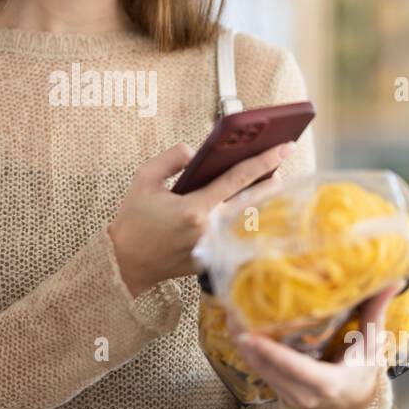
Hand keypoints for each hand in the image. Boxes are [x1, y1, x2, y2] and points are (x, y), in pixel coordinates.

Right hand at [106, 140, 295, 297]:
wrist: (125, 263)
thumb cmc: (133, 219)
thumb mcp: (145, 179)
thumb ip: (171, 158)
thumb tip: (195, 153)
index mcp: (195, 209)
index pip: (238, 179)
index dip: (264, 161)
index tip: (283, 146)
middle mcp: (209, 231)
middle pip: (252, 201)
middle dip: (271, 180)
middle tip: (283, 162)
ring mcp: (212, 248)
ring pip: (247, 219)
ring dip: (260, 200)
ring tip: (270, 181)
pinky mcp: (211, 260)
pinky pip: (234, 236)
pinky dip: (244, 220)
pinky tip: (250, 207)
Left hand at [232, 283, 399, 408]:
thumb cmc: (362, 375)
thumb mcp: (371, 347)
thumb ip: (375, 314)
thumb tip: (393, 280)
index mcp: (330, 384)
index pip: (296, 370)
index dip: (271, 354)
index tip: (249, 336)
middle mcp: (304, 393)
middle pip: (268, 368)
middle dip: (247, 341)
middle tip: (231, 311)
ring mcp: (288, 395)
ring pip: (258, 369)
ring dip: (242, 343)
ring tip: (229, 313)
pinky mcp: (278, 390)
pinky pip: (258, 370)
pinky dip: (247, 349)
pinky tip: (237, 326)